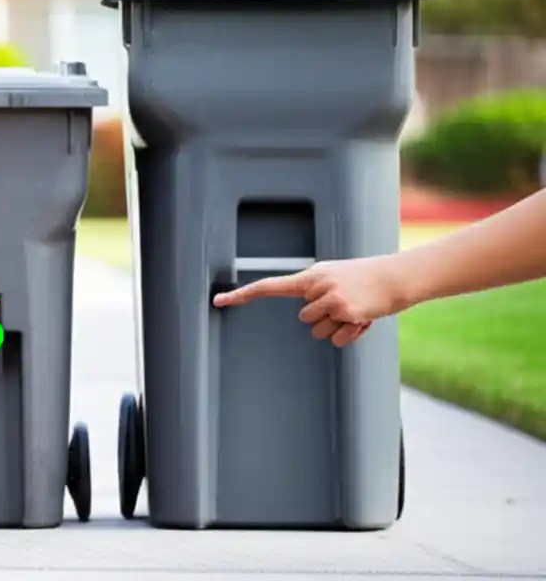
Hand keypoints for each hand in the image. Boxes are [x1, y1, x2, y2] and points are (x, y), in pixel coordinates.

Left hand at [211, 257, 408, 346]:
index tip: (218, 301)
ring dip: (337, 327)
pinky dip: (351, 334)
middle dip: (324, 319)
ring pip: (319, 332)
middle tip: (346, 304)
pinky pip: (338, 338)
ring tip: (357, 309)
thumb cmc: (365, 280)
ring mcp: (330, 299)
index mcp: (310, 276)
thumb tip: (308, 319)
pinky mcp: (346, 312)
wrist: (397, 276)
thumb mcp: (335, 278)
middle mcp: (316, 285)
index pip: (269, 286)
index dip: (242, 295)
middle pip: (305, 320)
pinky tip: (365, 318)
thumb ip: (315, 293)